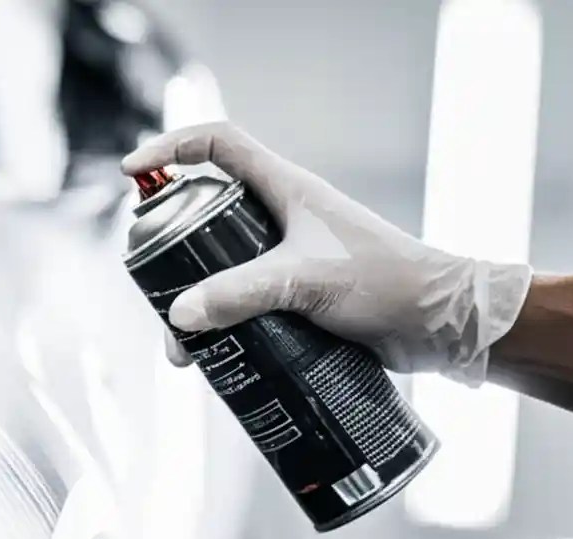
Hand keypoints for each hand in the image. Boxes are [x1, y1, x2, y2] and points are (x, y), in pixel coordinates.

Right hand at [124, 122, 532, 384]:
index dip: (171, 149)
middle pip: (206, 215)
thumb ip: (241, 293)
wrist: (441, 325)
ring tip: (182, 348)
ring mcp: (289, 258)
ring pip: (221, 269)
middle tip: (150, 280)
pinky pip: (244, 304)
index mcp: (285, 189)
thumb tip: (179, 316)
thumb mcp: (306, 280)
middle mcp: (283, 217)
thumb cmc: (385, 282)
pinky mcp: (297, 295)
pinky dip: (222, 328)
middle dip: (170, 248)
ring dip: (195, 304)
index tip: (132, 173)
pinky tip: (212, 359)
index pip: (218, 145)